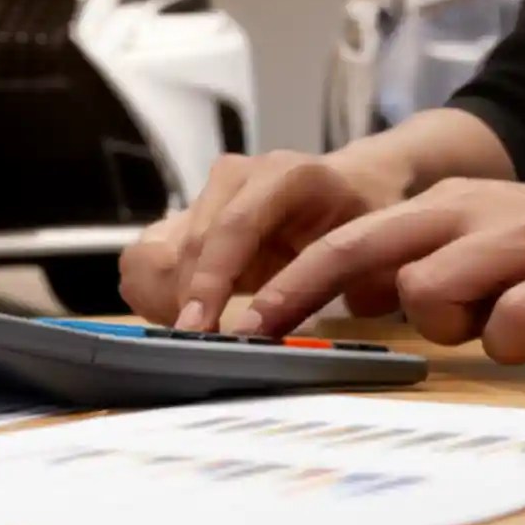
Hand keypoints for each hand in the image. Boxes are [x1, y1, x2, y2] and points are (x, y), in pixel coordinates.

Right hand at [118, 150, 408, 328]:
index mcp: (288, 176)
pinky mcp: (189, 211)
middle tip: (194, 350)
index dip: (211, 280)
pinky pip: (148, 254)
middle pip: (192, 244)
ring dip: (167, 299)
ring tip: (197, 335)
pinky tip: (188, 315)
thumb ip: (357, 281)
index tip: (199, 330)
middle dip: (188, 302)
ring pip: (162, 251)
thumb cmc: (367, 224)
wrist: (351, 188)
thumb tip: (334, 318)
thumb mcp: (376, 249)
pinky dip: (156, 292)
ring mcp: (208, 190)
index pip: (234, 226)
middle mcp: (239, 174)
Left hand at [246, 179, 524, 363]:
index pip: (345, 241)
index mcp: (443, 207)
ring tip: (495, 321)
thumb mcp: (482, 244)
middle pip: (357, 249)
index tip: (244, 322)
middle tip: (264, 332)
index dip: (288, 281)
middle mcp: (472, 213)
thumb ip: (419, 262)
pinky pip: (510, 322)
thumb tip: (354, 294)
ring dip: (446, 324)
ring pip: (426, 289)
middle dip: (297, 292)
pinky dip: (512, 341)